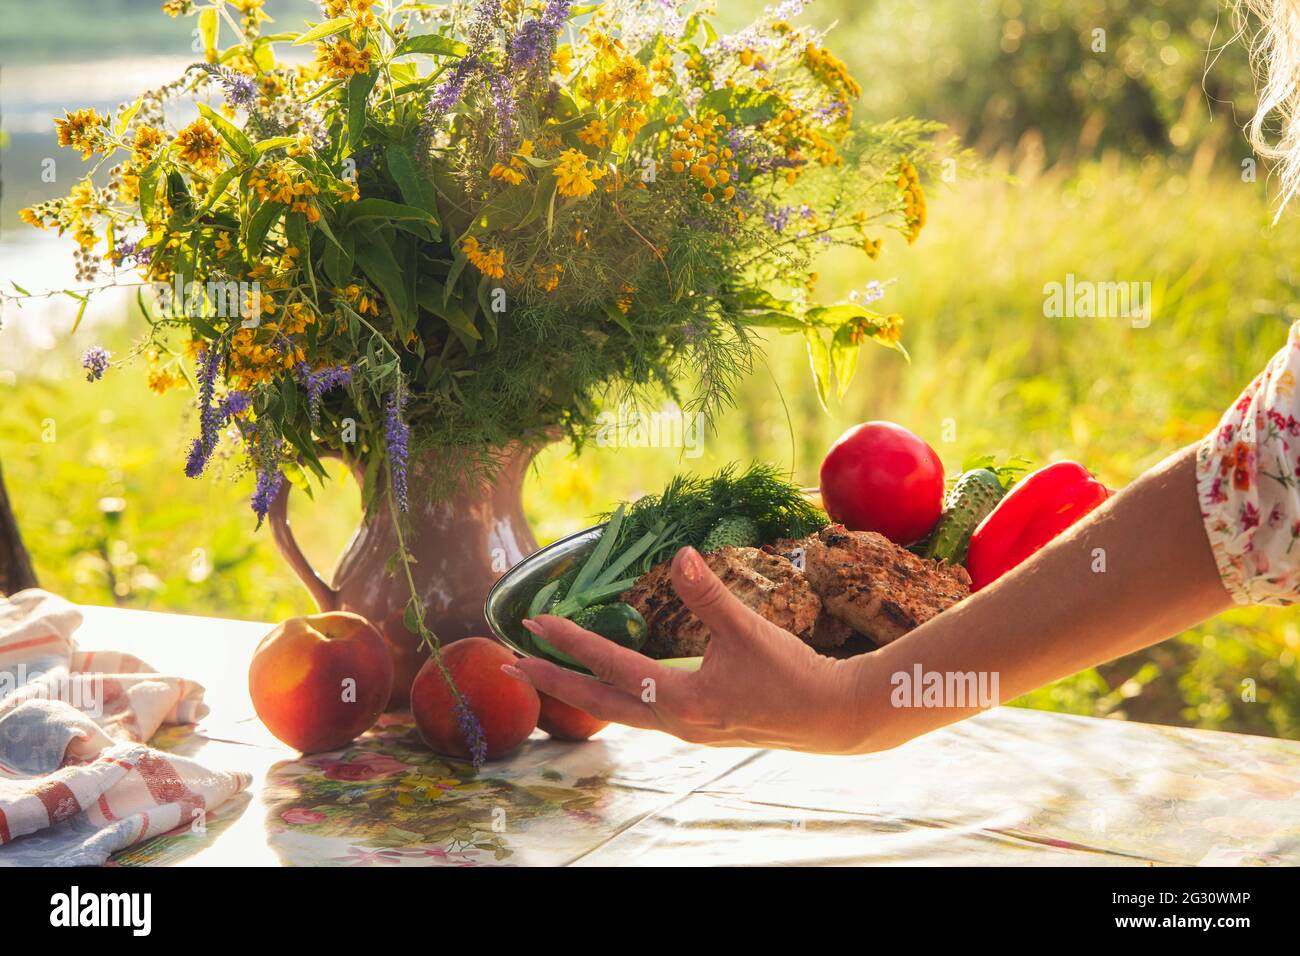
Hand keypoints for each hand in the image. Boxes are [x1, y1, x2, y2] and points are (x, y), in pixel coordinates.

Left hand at [506, 546, 865, 752]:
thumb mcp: (750, 631)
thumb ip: (710, 594)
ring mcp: (684, 731)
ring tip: (544, 674)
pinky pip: (638, 713)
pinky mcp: (696, 728)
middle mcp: (674, 723)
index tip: (535, 623)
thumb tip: (681, 555)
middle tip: (507, 666)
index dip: (571, 642)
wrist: (834, 717)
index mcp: (682, 701)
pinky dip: (611, 697)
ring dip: (577, 691)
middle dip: (550, 683)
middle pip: (597, 703)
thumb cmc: (794, 675)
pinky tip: (607, 684)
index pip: (612, 666)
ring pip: (615, 712)